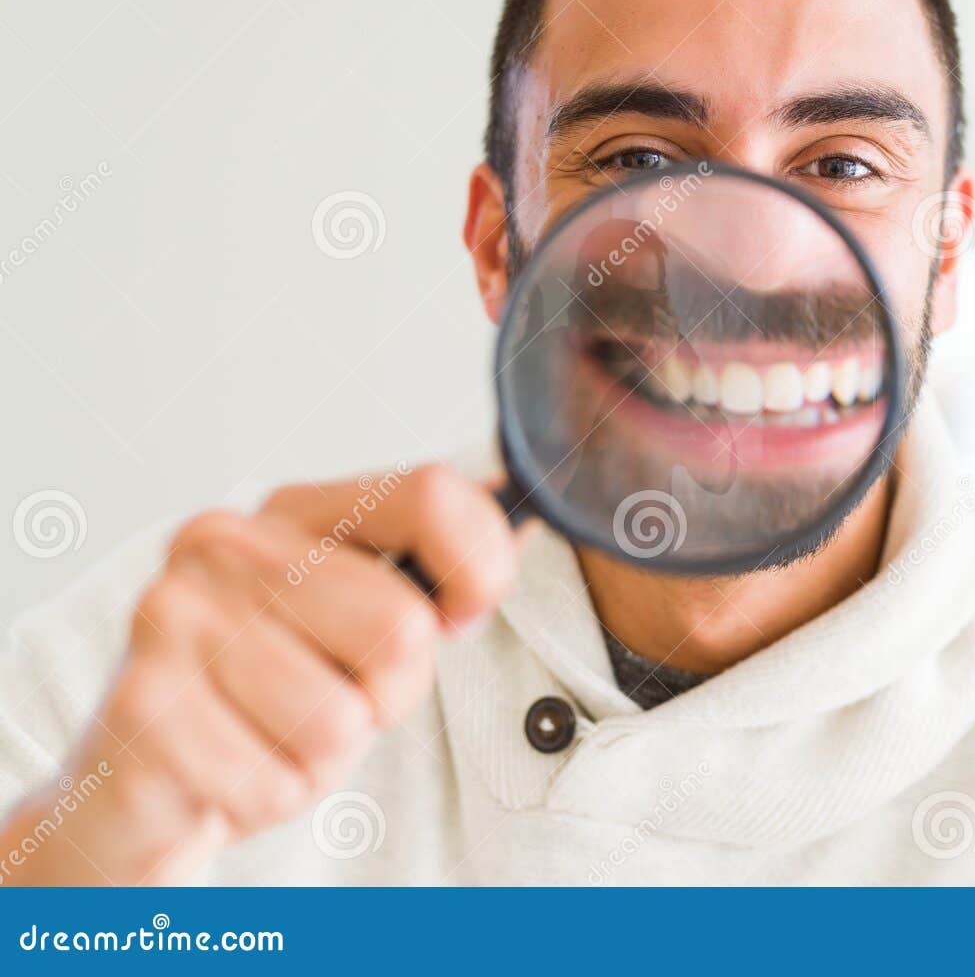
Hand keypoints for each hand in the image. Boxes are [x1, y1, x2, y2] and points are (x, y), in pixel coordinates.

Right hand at [0, 464, 513, 884]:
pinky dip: (273, 797)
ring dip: (325, 755)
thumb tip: (527, 521)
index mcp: (290, 510)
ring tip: (271, 734)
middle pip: (403, 629)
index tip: (461, 614)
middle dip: (390, 695)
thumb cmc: (268, 697)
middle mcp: (224, 544)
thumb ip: (432, 572)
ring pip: (343, 719)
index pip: (433, 495)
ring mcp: (173, 619)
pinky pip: (281, 783)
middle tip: (333, 699)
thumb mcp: (358, 623)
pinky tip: (231, 769)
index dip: (480, 568)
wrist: (130, 785)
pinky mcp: (143, 708)